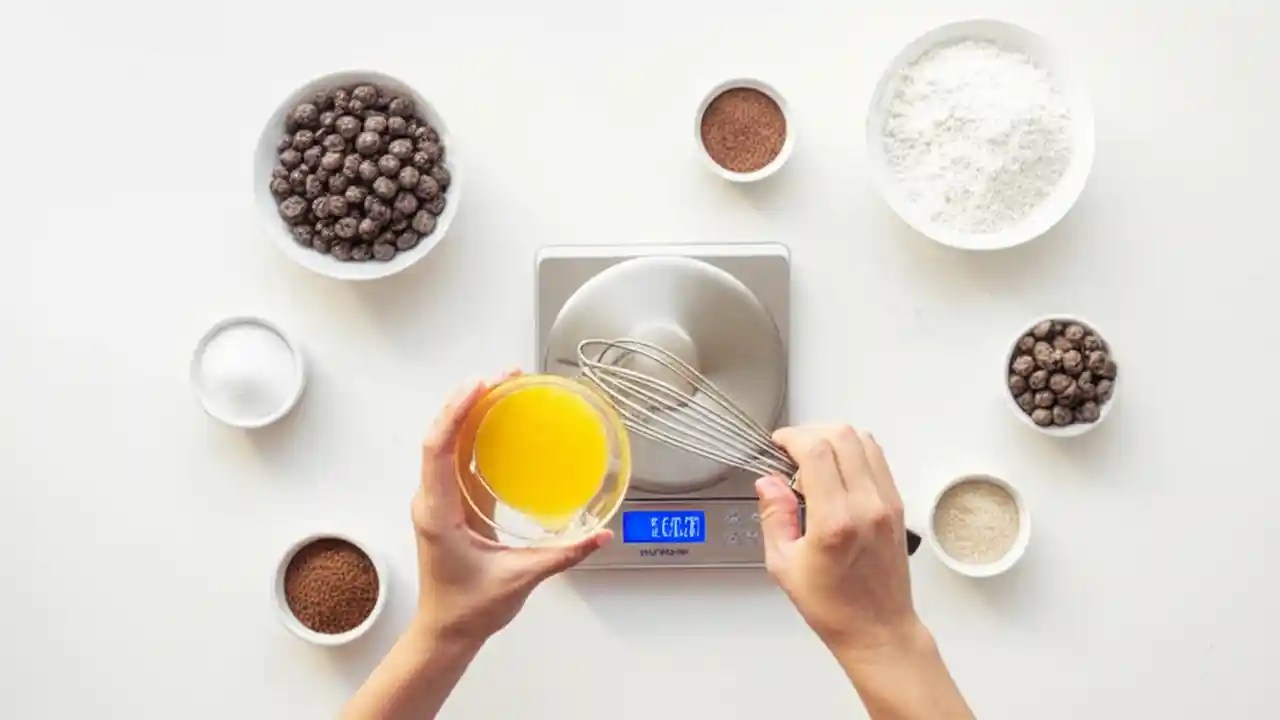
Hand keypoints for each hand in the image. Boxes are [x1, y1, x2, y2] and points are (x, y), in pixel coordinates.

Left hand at [411, 376, 611, 642]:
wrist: (446, 631)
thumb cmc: (468, 609)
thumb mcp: (519, 579)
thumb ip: (563, 555)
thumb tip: (600, 535)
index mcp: (438, 512)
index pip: (438, 448)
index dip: (456, 412)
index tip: (480, 386)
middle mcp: (433, 500)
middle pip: (442, 436)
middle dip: (469, 401)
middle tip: (504, 377)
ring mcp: (440, 500)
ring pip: (448, 443)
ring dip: (471, 413)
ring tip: (503, 388)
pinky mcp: (452, 504)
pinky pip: (458, 458)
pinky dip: (475, 434)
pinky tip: (500, 422)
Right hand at [754, 425, 918, 654]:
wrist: (878, 629)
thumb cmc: (834, 606)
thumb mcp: (783, 565)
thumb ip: (774, 516)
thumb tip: (768, 482)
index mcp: (834, 522)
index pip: (816, 451)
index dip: (792, 437)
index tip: (779, 444)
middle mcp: (866, 506)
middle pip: (843, 436)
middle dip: (811, 433)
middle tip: (792, 450)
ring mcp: (886, 503)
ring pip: (864, 441)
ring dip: (835, 439)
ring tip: (814, 461)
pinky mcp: (896, 505)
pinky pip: (877, 459)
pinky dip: (854, 453)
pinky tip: (836, 473)